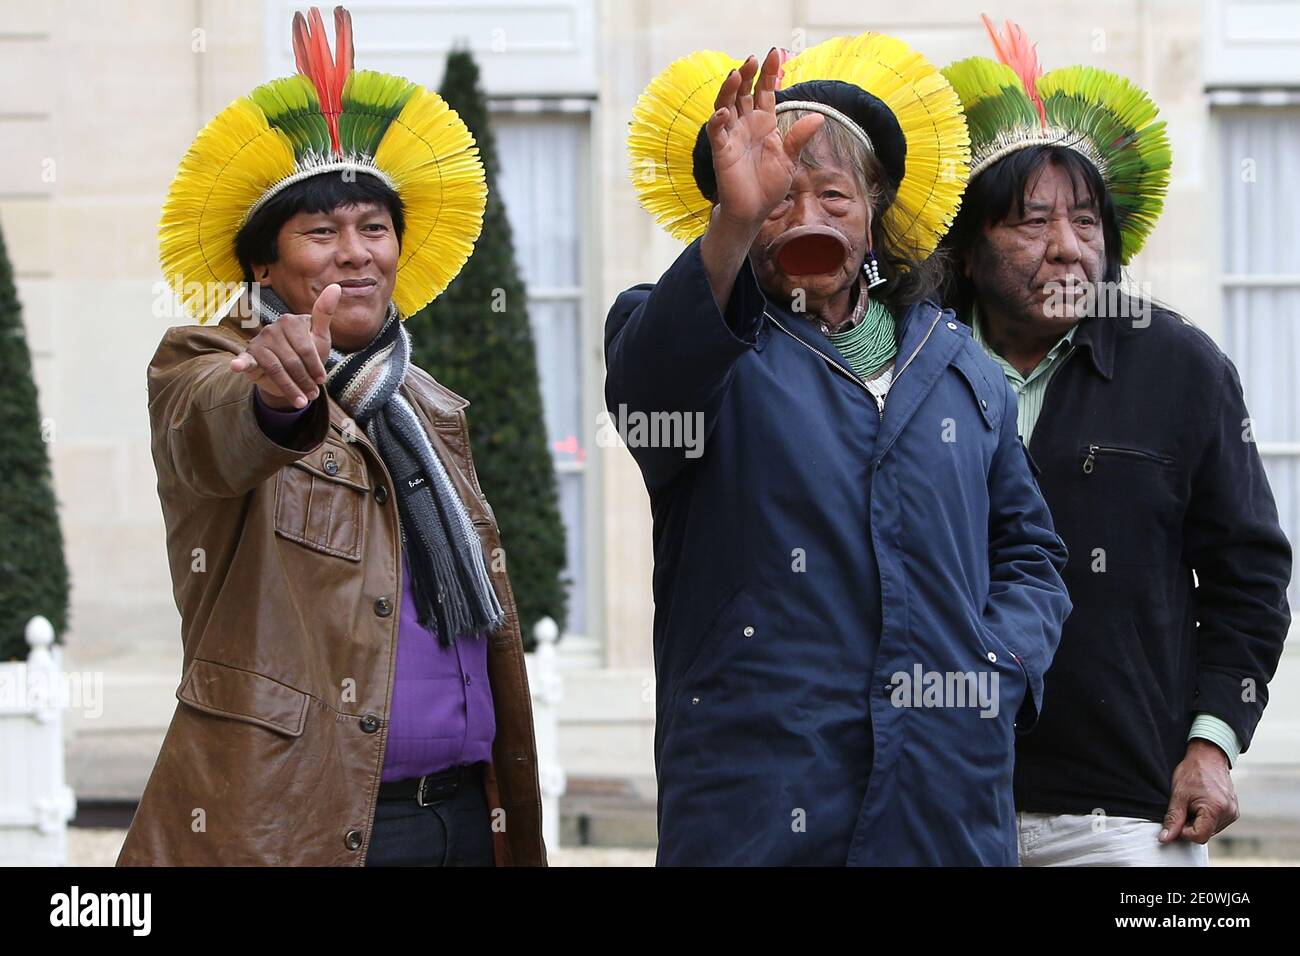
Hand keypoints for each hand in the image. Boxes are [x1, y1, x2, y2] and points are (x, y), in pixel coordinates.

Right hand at [231, 284, 339, 409]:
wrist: (291, 373)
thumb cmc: (308, 352)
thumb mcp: (320, 336)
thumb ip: (325, 313)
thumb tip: (336, 286)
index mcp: (291, 321)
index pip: (305, 348)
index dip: (315, 366)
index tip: (322, 381)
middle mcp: (273, 328)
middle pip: (292, 360)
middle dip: (304, 380)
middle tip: (313, 396)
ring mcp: (260, 341)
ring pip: (276, 368)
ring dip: (289, 387)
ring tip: (302, 402)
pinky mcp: (249, 355)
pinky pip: (245, 360)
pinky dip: (240, 363)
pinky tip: (236, 367)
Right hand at [706, 48, 823, 230]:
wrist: (754, 211)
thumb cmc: (769, 185)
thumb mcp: (789, 159)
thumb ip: (799, 138)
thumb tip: (818, 117)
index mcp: (763, 123)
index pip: (764, 91)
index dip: (769, 73)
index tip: (775, 54)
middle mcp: (746, 125)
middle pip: (743, 92)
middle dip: (746, 74)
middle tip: (752, 60)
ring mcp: (732, 136)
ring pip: (726, 105)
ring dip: (729, 90)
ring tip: (736, 74)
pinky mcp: (721, 151)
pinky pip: (716, 132)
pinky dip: (717, 121)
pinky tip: (724, 111)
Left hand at [1160, 739, 1238, 843]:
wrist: (1208, 756)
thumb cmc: (1192, 772)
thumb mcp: (1178, 795)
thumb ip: (1173, 819)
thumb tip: (1165, 838)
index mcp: (1216, 809)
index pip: (1199, 837)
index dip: (1185, 831)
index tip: (1178, 818)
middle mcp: (1229, 813)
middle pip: (1205, 833)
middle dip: (1191, 825)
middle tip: (1185, 806)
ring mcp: (1233, 812)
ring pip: (1210, 830)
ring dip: (1199, 821)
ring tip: (1194, 802)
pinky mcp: (1234, 810)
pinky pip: (1217, 823)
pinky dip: (1207, 817)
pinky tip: (1202, 803)